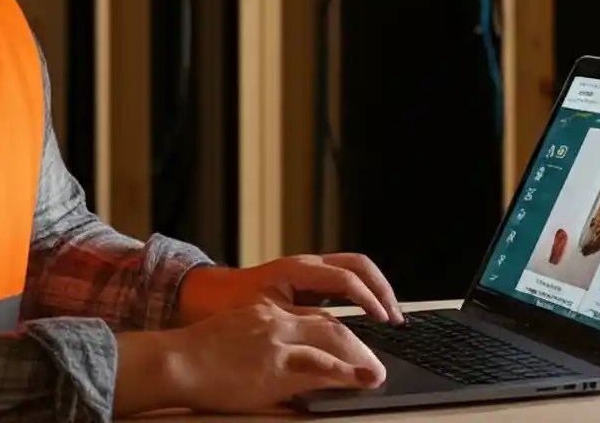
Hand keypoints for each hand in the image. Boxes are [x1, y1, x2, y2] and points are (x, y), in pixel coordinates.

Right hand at [115, 302, 386, 415]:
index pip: (315, 316)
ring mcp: (276, 343)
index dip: (342, 331)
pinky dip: (345, 374)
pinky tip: (361, 380)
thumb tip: (287, 367)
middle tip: (376, 363)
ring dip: (360, 359)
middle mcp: (276, 322)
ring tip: (376, 374)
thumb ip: (264, 344)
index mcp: (266, 313)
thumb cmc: (198, 356)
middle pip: (330, 326)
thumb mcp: (236, 337)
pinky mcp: (274, 367)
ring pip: (332, 341)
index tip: (358, 345)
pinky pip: (319, 368)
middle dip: (359, 344)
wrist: (175, 361)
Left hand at [175, 253, 404, 326]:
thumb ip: (304, 323)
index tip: (384, 320)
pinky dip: (360, 294)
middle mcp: (306, 265)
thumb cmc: (230, 305)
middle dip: (381, 288)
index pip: (346, 277)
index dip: (369, 298)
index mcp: (297, 269)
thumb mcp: (269, 318)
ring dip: (374, 290)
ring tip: (389, 316)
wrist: (203, 297)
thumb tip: (339, 335)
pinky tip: (367, 315)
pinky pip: (342, 282)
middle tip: (396, 317)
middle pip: (358, 265)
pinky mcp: (306, 283)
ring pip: (353, 270)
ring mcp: (307, 272)